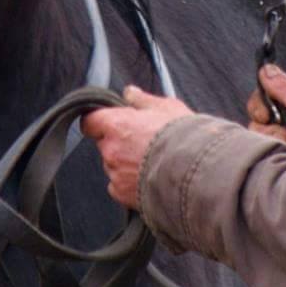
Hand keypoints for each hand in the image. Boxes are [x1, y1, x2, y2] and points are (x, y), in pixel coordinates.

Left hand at [80, 86, 192, 209]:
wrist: (195, 173)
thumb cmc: (183, 137)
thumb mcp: (167, 108)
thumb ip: (142, 100)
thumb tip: (129, 92)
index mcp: (117, 125)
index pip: (90, 121)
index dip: (99, 121)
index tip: (110, 122)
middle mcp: (110, 150)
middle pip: (105, 143)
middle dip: (119, 142)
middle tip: (143, 142)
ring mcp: (115, 173)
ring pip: (113, 165)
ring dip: (126, 163)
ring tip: (152, 162)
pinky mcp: (122, 194)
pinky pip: (119, 185)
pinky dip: (130, 183)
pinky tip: (149, 178)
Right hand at [246, 64, 285, 157]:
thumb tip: (266, 68)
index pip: (263, 95)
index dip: (260, 102)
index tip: (267, 112)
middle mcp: (285, 122)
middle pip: (255, 115)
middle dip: (266, 122)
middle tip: (284, 130)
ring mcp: (280, 142)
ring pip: (256, 135)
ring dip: (273, 138)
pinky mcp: (276, 160)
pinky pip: (259, 153)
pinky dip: (271, 152)